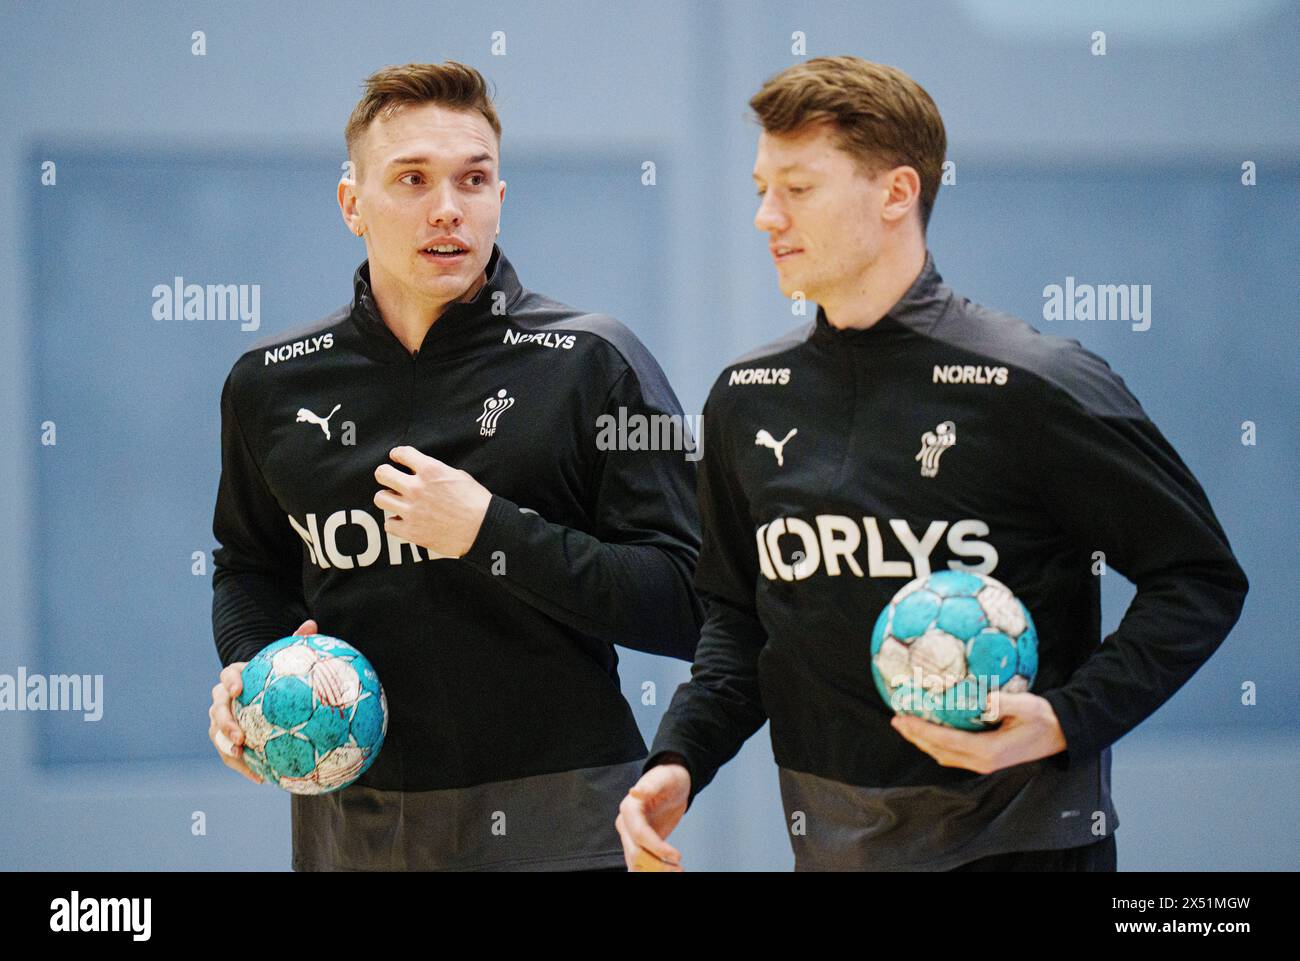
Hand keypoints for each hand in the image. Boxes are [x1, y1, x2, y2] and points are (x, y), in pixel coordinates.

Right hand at [208, 618, 317, 782]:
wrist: (260, 692)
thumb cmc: (275, 673)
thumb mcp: (285, 658)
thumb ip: (296, 642)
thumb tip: (312, 625)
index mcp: (236, 677)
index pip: (228, 676)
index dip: (230, 681)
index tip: (239, 689)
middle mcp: (223, 699)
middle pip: (217, 709)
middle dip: (225, 723)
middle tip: (240, 736)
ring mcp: (222, 720)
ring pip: (217, 734)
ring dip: (226, 747)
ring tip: (242, 757)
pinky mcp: (228, 739)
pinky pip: (230, 755)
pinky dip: (242, 767)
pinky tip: (261, 779)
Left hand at [373, 446, 491, 558]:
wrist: (483, 529)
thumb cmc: (476, 502)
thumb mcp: (459, 476)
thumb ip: (436, 472)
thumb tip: (424, 472)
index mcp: (430, 470)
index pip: (401, 453)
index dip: (397, 455)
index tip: (396, 458)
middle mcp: (416, 488)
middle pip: (382, 474)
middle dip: (385, 474)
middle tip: (390, 479)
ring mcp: (411, 510)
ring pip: (380, 499)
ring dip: (388, 499)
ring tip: (397, 502)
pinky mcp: (411, 531)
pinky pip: (389, 524)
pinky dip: (395, 523)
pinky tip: (404, 521)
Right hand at [615, 761, 690, 871]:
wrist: (672, 784)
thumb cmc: (668, 778)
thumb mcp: (664, 778)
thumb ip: (650, 786)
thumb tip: (634, 791)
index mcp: (629, 809)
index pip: (640, 835)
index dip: (657, 848)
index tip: (677, 856)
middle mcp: (626, 824)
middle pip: (637, 853)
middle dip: (657, 865)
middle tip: (680, 870)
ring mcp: (631, 836)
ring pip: (637, 863)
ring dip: (655, 871)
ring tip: (677, 872)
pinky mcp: (640, 844)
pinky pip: (643, 862)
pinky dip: (652, 870)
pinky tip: (666, 872)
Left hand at [889, 691, 1067, 773]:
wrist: (1061, 733)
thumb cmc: (1044, 717)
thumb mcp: (1028, 705)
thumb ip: (1004, 702)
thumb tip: (982, 699)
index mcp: (989, 751)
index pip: (945, 741)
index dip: (921, 731)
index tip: (902, 718)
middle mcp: (983, 761)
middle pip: (939, 751)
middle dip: (915, 737)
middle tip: (896, 720)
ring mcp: (984, 763)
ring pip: (944, 755)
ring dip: (923, 741)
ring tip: (906, 725)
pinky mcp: (986, 759)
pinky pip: (954, 753)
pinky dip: (937, 743)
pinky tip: (930, 729)